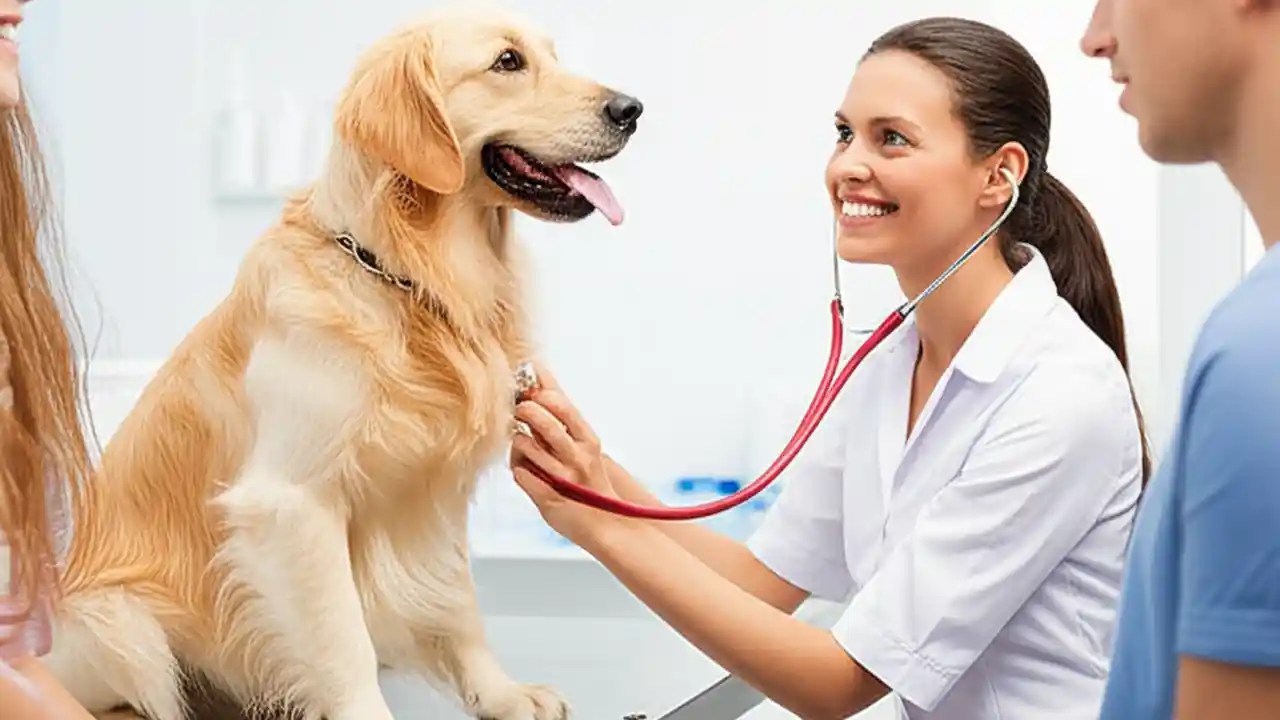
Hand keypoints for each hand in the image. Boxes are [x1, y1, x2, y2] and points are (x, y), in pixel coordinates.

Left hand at [509, 364, 625, 545]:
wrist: (606, 524)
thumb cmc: (588, 478)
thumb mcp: (584, 443)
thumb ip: (562, 415)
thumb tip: (540, 377)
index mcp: (588, 439)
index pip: (562, 405)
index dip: (540, 390)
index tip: (527, 383)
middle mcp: (578, 457)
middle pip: (544, 423)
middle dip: (525, 411)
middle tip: (518, 410)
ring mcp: (563, 478)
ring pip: (527, 447)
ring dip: (517, 441)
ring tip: (521, 442)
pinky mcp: (547, 498)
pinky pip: (520, 475)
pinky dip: (517, 468)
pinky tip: (523, 469)